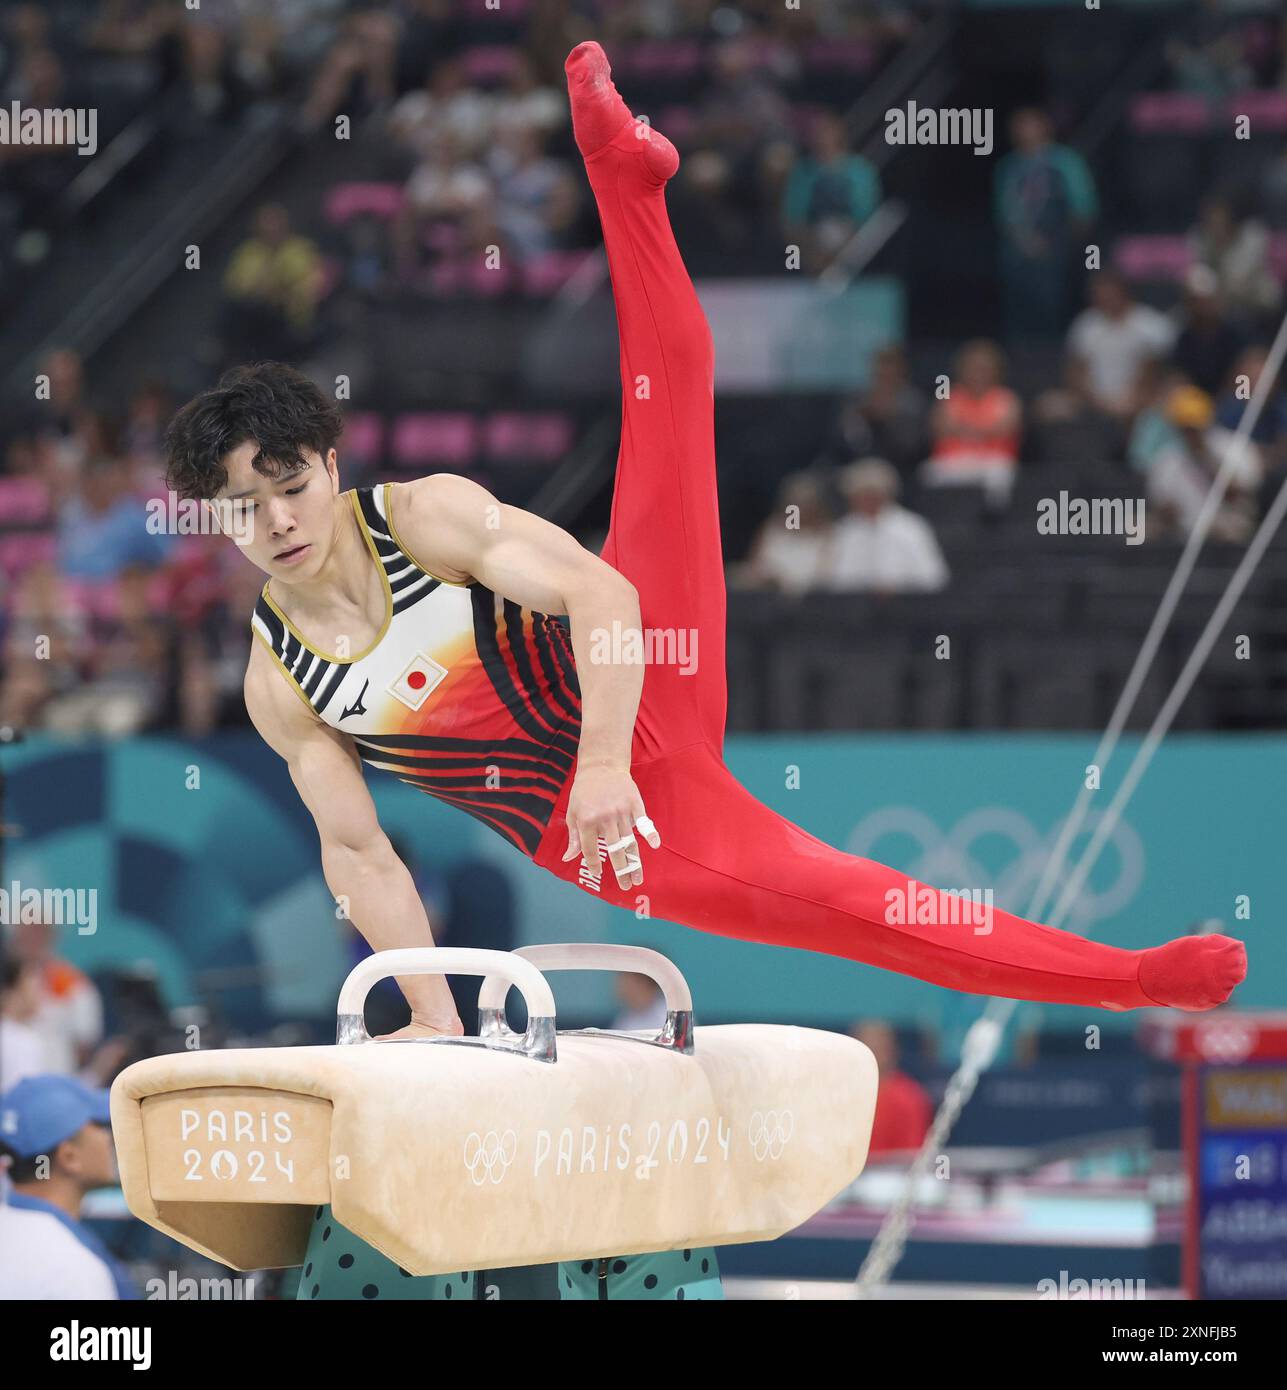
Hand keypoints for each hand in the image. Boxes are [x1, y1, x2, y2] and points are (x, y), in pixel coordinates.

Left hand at [561, 760, 661, 888]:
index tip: (598, 874)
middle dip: (621, 871)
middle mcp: (605, 818)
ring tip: (638, 878)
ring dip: (635, 861)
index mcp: (586, 821)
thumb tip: (569, 859)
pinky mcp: (634, 804)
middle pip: (614, 850)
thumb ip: (573, 837)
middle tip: (627, 886)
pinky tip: (655, 845)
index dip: (594, 864)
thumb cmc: (584, 791)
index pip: (590, 850)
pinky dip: (649, 833)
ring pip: (629, 841)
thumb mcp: (573, 812)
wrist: (601, 765)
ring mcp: (621, 811)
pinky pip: (643, 822)